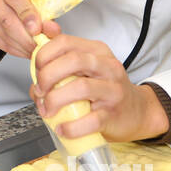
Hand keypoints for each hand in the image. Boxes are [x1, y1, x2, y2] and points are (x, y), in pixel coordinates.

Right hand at [0, 0, 59, 58]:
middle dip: (25, 35)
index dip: (26, 13)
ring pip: (1, 31)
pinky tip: (24, 49)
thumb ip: (45, 11)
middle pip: (6, 17)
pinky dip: (13, 48)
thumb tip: (52, 30)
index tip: (37, 28)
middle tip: (39, 45)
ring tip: (35, 49)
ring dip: (20, 44)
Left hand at [29, 35, 167, 142]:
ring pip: (81, 87)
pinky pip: (91, 120)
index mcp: (96, 51)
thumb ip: (60, 65)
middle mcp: (107, 66)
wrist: (136, 112)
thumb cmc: (104, 90)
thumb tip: (34, 73)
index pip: (65, 42)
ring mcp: (113, 90)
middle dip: (47, 75)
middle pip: (73, 60)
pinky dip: (71, 126)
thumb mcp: (85, 71)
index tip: (36, 71)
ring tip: (47, 110)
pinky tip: (62, 128)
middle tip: (40, 91)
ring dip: (55, 100)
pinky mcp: (114, 114)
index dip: (43, 55)